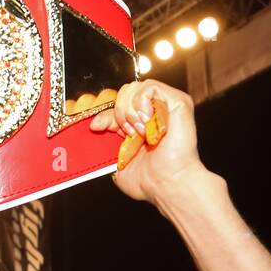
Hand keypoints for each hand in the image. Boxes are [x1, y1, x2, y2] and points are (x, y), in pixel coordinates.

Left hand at [89, 78, 207, 205]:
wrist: (166, 183)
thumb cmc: (146, 179)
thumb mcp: (116, 157)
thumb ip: (105, 138)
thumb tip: (93, 123)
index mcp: (136, 125)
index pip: (114, 105)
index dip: (102, 112)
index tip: (95, 127)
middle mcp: (150, 113)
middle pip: (122, 93)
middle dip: (117, 112)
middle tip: (127, 134)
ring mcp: (164, 106)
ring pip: (133, 88)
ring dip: (129, 110)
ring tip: (139, 131)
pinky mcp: (177, 101)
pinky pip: (149, 87)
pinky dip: (141, 103)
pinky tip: (146, 121)